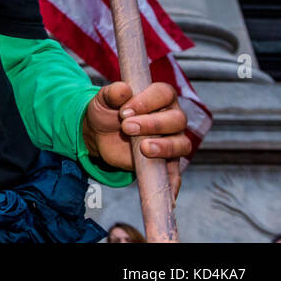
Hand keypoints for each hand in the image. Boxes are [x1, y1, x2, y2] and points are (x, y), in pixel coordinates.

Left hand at [82, 81, 190, 198]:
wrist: (98, 134)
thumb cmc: (106, 112)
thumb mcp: (103, 100)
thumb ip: (112, 93)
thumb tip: (123, 89)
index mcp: (159, 97)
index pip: (165, 94)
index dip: (147, 101)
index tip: (124, 110)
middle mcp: (171, 118)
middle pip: (176, 119)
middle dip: (153, 124)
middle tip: (127, 128)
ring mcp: (172, 141)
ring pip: (182, 144)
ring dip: (165, 147)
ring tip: (143, 148)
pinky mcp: (167, 162)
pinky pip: (175, 174)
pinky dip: (173, 182)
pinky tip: (167, 191)